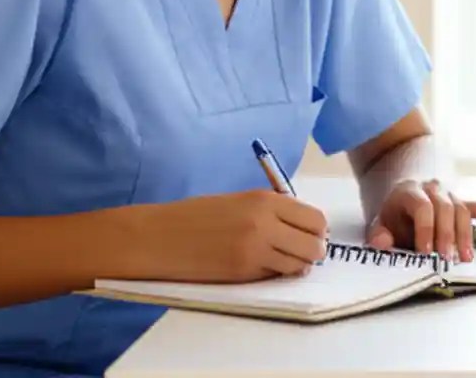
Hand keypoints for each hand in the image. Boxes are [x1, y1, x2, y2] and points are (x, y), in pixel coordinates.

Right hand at [135, 190, 327, 282]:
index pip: (315, 219)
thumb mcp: (239, 202)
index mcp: (265, 200)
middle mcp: (265, 223)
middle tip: (302, 252)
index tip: (310, 234)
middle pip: (314, 244)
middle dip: (313, 250)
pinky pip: (276, 276)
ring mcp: (255, 250)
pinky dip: (277, 274)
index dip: (317, 230)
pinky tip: (263, 268)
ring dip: (297, 265)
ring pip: (300, 264)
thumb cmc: (196, 217)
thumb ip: (272, 211)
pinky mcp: (243, 273)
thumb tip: (303, 228)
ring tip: (282, 262)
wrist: (158, 237)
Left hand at [364, 179, 475, 262]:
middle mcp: (433, 189)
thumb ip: (379, 235)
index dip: (426, 230)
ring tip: (465, 258)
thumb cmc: (395, 216)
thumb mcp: (381, 223)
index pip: (423, 207)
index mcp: (410, 192)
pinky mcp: (464, 203)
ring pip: (463, 210)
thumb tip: (380, 243)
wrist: (406, 197)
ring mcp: (451, 194)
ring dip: (466, 235)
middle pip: (445, 208)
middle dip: (447, 235)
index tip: (426, 252)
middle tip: (446, 258)